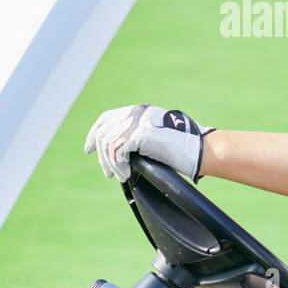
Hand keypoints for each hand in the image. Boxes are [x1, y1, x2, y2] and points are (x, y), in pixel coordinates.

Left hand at [83, 104, 213, 181]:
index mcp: (139, 110)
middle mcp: (136, 112)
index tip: (88, 150)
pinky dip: (118, 165)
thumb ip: (136, 138)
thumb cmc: (181, 150)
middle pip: (103, 131)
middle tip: (108, 174)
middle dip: (101, 155)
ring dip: (110, 163)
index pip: (106, 118)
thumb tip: (115, 152)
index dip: (94, 134)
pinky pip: (116, 150)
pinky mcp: (139, 133)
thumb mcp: (154, 138)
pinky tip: (126, 174)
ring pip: (107, 142)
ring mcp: (137, 120)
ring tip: (121, 176)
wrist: (199, 150)